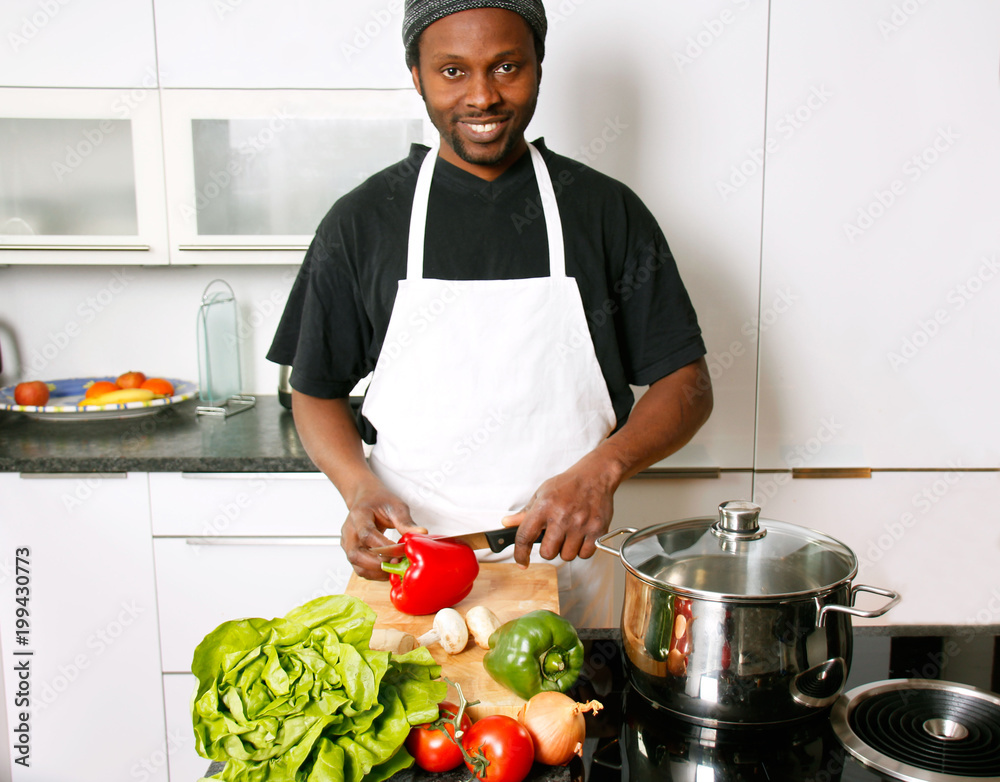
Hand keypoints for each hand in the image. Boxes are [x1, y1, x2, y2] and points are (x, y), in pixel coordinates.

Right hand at [341, 481, 426, 579]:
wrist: (366, 499)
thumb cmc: (379, 501)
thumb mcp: (395, 506)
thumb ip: (405, 521)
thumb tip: (421, 533)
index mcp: (358, 515)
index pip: (367, 534)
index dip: (384, 546)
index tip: (401, 550)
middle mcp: (349, 532)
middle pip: (357, 554)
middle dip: (378, 563)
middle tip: (398, 563)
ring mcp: (348, 544)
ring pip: (357, 565)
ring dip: (377, 572)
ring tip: (395, 569)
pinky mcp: (352, 553)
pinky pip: (360, 569)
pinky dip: (375, 574)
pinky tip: (388, 570)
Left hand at [501, 461, 615, 567]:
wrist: (595, 476)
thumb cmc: (568, 484)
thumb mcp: (542, 493)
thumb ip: (525, 512)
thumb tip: (507, 523)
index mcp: (544, 507)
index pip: (525, 537)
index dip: (520, 554)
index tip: (521, 561)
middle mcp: (561, 517)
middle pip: (548, 553)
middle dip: (548, 550)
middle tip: (553, 538)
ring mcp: (580, 524)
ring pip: (567, 556)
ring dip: (565, 550)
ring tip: (569, 534)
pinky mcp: (597, 530)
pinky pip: (585, 554)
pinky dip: (581, 550)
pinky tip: (580, 537)